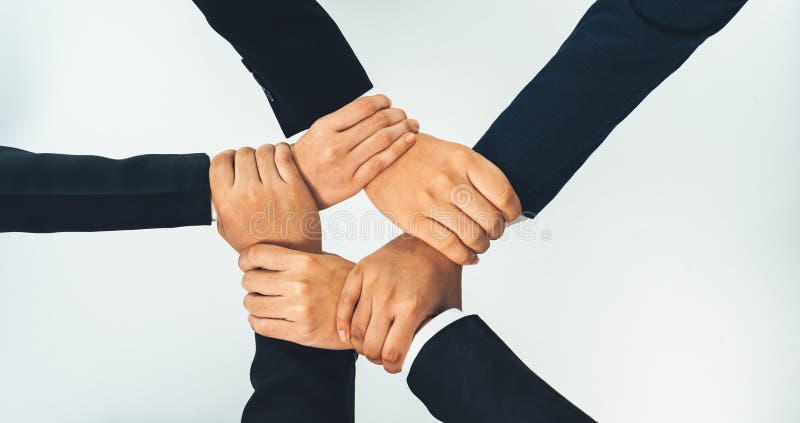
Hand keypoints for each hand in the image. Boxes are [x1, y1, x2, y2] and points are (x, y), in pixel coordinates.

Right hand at [210, 143, 320, 252]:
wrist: (291, 256)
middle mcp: (248, 193)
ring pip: (264, 150)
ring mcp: (272, 188)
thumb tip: (218, 182)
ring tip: (269, 162)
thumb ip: (220, 205)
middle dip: (247, 156)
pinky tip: (281, 156)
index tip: (232, 160)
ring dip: (265, 152)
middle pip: (242, 153)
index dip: (226, 158)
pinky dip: (281, 150)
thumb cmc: (262, 245)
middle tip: (254, 165)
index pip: (219, 163)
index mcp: (228, 203)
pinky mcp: (294, 186)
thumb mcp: (229, 230)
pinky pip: (284, 154)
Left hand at [239, 244, 352, 349]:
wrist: (366, 314)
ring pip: (253, 305)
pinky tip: (262, 317)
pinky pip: (262, 326)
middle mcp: (299, 285)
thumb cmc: (344, 284)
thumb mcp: (324, 260)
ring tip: (260, 302)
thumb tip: (262, 257)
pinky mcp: (300, 332)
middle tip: (256, 285)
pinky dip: (256, 321)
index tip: (246, 264)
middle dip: (250, 283)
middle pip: (250, 281)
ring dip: (252, 303)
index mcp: (305, 262)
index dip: (245, 259)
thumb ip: (295, 258)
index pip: (257, 255)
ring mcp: (299, 310)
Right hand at [292, 94, 418, 208]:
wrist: (295, 187)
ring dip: (402, 129)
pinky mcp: (352, 184)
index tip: (388, 102)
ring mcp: (344, 165)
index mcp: (325, 127)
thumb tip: (374, 108)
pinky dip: (398, 149)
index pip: (362, 107)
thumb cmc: (309, 157)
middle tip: (404, 115)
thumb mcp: (318, 132)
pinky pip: (381, 163)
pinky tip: (409, 140)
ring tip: (412, 125)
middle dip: (396, 115)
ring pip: (382, 140)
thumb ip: (343, 121)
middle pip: (376, 122)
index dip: (381, 101)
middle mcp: (334, 145)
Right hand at [336, 235, 461, 372]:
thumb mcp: (448, 309)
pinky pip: (343, 304)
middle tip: (382, 355)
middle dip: (376, 358)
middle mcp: (389, 295)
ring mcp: (373, 282)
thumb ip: (437, 334)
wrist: (432, 241)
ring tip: (371, 344)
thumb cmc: (442, 277)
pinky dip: (342, 325)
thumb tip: (429, 359)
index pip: (391, 354)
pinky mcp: (361, 270)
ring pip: (355, 330)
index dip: (393, 367)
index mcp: (413, 307)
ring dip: (361, 344)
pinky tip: (347, 335)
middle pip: (370, 346)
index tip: (396, 365)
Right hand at [365, 133, 520, 264]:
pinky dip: (464, 257)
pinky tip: (467, 256)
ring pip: (472, 236)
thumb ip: (477, 176)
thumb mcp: (453, 153)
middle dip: (496, 231)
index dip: (512, 212)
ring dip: (481, 246)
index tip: (509, 217)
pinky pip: (448, 246)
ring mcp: (429, 200)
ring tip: (478, 243)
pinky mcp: (411, 218)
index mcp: (464, 159)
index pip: (503, 194)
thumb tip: (505, 208)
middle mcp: (448, 179)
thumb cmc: (422, 157)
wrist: (380, 155)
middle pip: (490, 219)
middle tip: (491, 232)